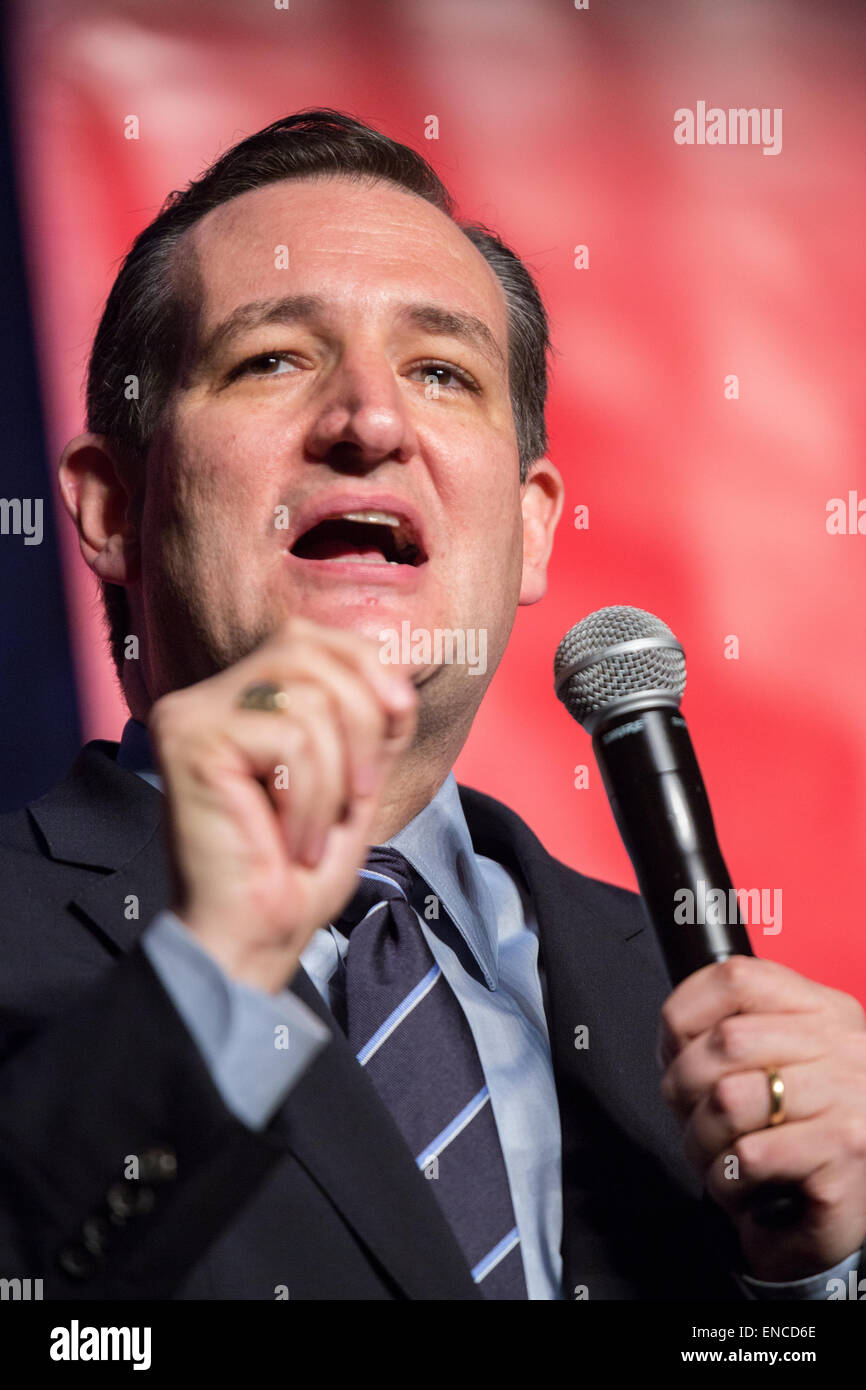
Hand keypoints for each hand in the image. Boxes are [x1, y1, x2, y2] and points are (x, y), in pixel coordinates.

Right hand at [148, 616, 417, 993]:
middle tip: (357, 797)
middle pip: (315, 652)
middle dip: (363, 726)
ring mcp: (193, 712)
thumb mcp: (356, 780)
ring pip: (309, 700)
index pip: (319, 637)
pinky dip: (310, 799)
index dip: (372, 675)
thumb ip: (373, 721)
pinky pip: (289, 739)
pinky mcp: (188, 738)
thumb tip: (400, 670)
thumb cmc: (297, 872)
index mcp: (245, 694)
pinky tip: (288, 840)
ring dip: (336, 780)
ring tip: (312, 832)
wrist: (250, 939)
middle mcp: (210, 693)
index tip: (393, 733)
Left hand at [659, 955, 865, 1280]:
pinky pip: (750, 1155)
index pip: (736, 978)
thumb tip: (675, 1039)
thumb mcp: (789, 1065)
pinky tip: (742, 1188)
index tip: (674, 1050)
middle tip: (689, 1117)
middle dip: (684, 1087)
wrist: (864, 1211)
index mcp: (824, 1011)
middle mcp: (843, 1046)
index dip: (685, 1012)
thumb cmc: (813, 1138)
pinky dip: (727, 1180)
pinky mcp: (845, 1152)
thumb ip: (743, 1036)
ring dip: (702, 1140)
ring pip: (729, 1099)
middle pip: (725, 1040)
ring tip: (715, 1158)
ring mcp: (849, 1097)